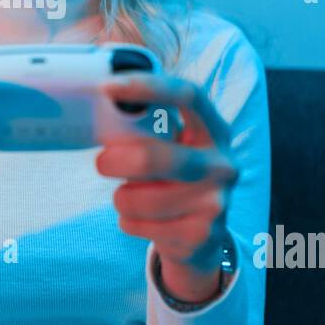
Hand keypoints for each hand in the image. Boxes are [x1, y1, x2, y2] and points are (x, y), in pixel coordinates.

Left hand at [96, 75, 238, 303]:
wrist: (202, 237)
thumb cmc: (175, 180)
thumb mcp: (173, 149)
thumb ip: (150, 130)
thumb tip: (102, 108)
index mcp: (214, 130)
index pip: (187, 96)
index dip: (148, 87)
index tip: (108, 87)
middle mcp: (222, 164)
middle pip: (154, 157)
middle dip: (116, 160)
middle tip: (102, 162)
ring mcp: (216, 202)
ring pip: (140, 199)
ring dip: (121, 198)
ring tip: (129, 198)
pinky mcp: (201, 234)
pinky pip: (140, 225)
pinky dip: (129, 222)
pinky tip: (144, 221)